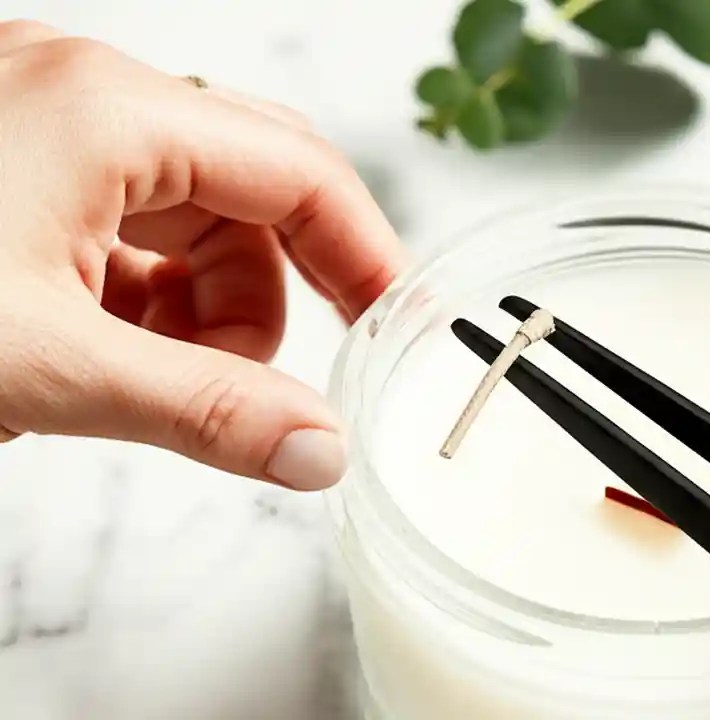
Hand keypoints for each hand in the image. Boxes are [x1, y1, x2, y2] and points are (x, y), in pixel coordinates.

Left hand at [0, 21, 409, 489]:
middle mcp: (80, 92)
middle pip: (249, 187)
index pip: (300, 171)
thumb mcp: (43, 367)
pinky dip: (137, 294)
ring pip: (186, 210)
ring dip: (198, 303)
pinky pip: (122, 221)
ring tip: (149, 377)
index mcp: (108, 109)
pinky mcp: (9, 162)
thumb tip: (316, 451)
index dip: (365, 255)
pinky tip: (99, 349)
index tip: (395, 327)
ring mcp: (39, 120)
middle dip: (267, 292)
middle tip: (259, 384)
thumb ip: (203, 412)